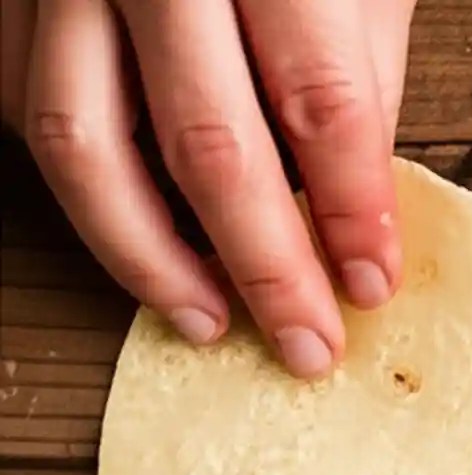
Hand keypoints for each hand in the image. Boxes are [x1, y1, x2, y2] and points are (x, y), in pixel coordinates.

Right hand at [0, 0, 417, 378]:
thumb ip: (356, 71)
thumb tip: (349, 200)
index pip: (321, 99)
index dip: (351, 207)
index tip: (372, 283)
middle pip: (208, 140)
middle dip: (265, 263)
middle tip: (307, 341)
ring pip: (83, 144)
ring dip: (148, 256)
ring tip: (206, 318)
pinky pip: (32, 110)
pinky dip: (87, 191)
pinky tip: (141, 237)